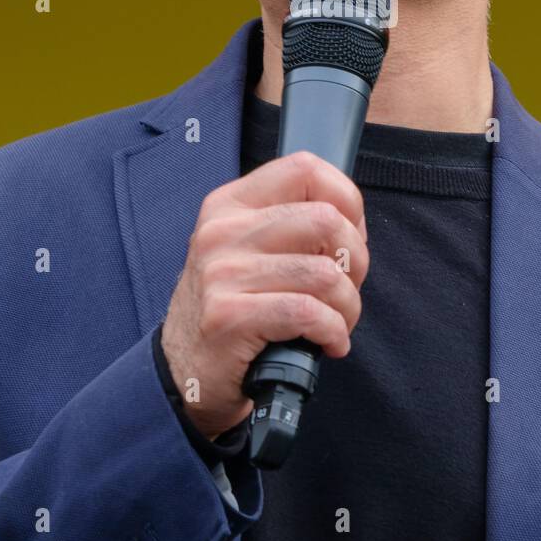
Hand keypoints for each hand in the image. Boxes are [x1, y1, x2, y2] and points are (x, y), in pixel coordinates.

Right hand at [161, 151, 368, 440]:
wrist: (185, 371)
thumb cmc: (235, 308)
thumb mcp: (249, 250)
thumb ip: (292, 225)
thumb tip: (353, 222)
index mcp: (230, 204)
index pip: (305, 169)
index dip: (346, 200)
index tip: (349, 237)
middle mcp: (222, 231)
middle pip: (325, 219)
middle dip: (355, 260)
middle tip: (346, 289)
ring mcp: (221, 272)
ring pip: (324, 273)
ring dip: (347, 306)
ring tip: (337, 323)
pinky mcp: (228, 316)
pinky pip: (308, 313)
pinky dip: (333, 332)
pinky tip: (329, 343)